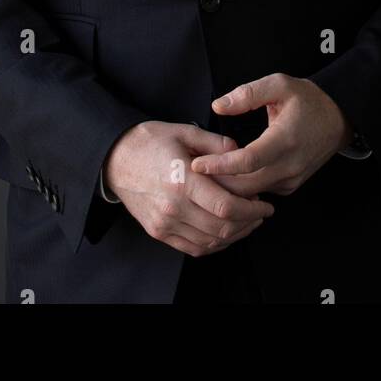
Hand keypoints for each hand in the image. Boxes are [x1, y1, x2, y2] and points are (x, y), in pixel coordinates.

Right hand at [103, 120, 275, 257]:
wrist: (114, 159)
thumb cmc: (149, 142)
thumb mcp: (183, 132)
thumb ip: (215, 143)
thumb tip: (240, 153)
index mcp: (182, 180)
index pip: (225, 206)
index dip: (251, 209)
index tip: (266, 204)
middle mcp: (173, 207)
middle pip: (221, 228)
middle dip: (248, 223)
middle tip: (261, 212)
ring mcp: (164, 223)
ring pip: (210, 242)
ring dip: (234, 235)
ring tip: (248, 221)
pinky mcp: (158, 232)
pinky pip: (193, 248)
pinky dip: (214, 244)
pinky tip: (225, 231)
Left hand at [189, 73, 351, 196]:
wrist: (338, 119)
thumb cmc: (308, 99)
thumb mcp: (280, 84)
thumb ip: (248, 93)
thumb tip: (218, 106)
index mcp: (285, 139)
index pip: (247, 161)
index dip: (219, 165)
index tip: (196, 164)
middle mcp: (289, 165)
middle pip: (245, 185)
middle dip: (217, 182)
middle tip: (190, 173)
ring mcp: (291, 180)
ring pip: (252, 193)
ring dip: (227, 188)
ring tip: (202, 176)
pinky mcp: (290, 186)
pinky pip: (261, 191)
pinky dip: (242, 188)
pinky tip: (225, 177)